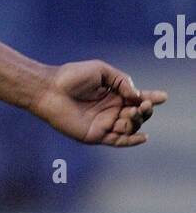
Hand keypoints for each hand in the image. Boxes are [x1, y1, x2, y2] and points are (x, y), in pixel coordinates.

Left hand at [31, 60, 166, 145]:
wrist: (50, 90)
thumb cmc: (72, 77)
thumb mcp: (101, 71)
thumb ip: (122, 81)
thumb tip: (137, 95)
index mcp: (115, 94)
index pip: (138, 98)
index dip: (151, 98)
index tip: (162, 97)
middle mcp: (112, 110)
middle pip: (138, 114)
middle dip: (144, 110)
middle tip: (142, 104)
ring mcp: (104, 123)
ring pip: (130, 127)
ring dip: (137, 121)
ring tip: (134, 112)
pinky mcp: (95, 135)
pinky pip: (117, 141)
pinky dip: (131, 140)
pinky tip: (142, 136)